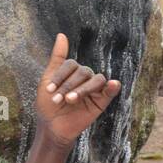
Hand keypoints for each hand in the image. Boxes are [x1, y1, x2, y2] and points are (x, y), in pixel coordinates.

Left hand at [36, 33, 121, 148]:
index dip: (60, 76)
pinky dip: (113, 87)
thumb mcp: (48, 80)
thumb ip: (57, 58)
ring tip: (70, 100)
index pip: (71, 65)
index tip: (49, 90)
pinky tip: (114, 84)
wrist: (52, 128)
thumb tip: (62, 35)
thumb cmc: (48, 105)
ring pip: (96, 79)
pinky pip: (111, 91)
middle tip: (58, 99)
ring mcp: (94, 90)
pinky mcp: (102, 102)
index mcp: (73, 73)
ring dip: (83, 89)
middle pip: (83, 71)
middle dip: (68, 85)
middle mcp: (84, 79)